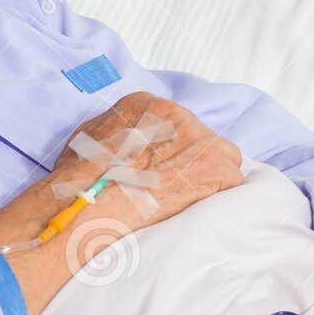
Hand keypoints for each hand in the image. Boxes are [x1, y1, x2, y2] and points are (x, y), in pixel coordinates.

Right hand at [48, 91, 244, 231]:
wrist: (89, 204)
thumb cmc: (81, 178)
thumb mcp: (88, 138)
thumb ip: (117, 130)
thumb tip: (126, 140)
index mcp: (147, 105)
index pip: (177, 122)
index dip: (173, 148)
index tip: (165, 166)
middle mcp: (178, 114)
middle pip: (201, 138)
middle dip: (191, 161)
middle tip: (174, 186)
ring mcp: (201, 140)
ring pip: (222, 158)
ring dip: (208, 178)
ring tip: (185, 200)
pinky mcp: (218, 169)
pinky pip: (232, 184)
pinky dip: (219, 198)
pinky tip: (197, 209)